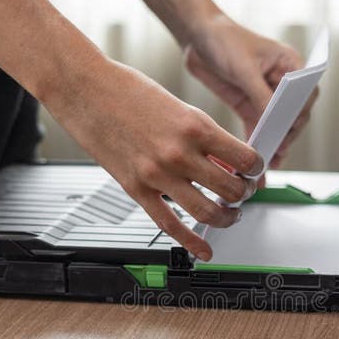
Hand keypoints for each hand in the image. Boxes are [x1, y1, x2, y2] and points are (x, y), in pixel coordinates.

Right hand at [49, 59, 261, 260]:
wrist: (83, 88)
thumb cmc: (126, 90)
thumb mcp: (176, 106)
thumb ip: (201, 136)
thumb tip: (224, 161)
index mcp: (196, 125)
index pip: (245, 158)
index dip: (256, 170)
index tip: (254, 173)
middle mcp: (180, 152)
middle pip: (231, 189)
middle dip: (244, 195)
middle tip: (243, 194)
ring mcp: (158, 174)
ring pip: (207, 212)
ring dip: (226, 218)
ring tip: (229, 215)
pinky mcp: (137, 189)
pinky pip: (171, 224)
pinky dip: (192, 242)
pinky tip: (203, 250)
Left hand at [184, 13, 317, 167]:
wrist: (197, 36)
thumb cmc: (225, 40)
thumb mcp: (244, 68)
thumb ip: (261, 95)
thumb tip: (274, 120)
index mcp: (290, 64)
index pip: (306, 94)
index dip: (301, 114)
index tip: (290, 129)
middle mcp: (282, 81)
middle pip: (293, 114)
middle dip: (286, 134)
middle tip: (277, 152)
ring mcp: (265, 95)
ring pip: (276, 125)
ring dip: (272, 143)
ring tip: (267, 163)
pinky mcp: (249, 105)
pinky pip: (258, 128)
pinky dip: (256, 142)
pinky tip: (253, 156)